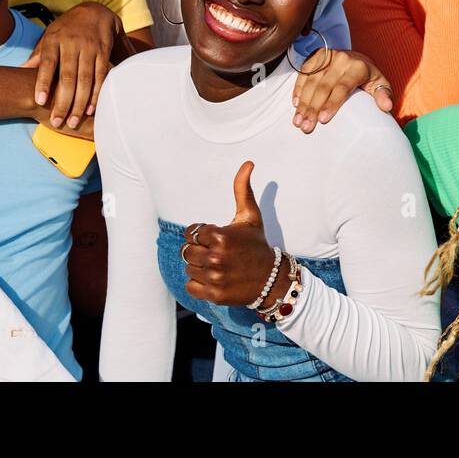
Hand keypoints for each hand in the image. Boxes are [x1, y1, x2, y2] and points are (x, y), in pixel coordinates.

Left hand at [21, 2, 119, 128]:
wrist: (95, 10)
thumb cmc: (67, 28)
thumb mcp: (50, 35)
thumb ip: (38, 54)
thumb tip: (21, 69)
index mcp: (54, 39)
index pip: (47, 63)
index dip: (43, 83)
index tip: (39, 102)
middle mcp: (72, 43)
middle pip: (68, 76)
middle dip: (63, 102)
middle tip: (57, 122)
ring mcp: (90, 47)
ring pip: (85, 79)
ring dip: (80, 103)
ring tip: (74, 121)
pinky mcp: (104, 52)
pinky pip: (101, 75)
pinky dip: (96, 93)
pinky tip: (91, 108)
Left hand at [183, 162, 284, 306]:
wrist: (271, 279)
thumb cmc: (256, 244)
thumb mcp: (250, 216)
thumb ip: (242, 190)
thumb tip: (248, 163)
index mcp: (221, 236)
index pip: (191, 232)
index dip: (201, 234)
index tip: (215, 238)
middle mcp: (216, 257)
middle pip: (187, 251)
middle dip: (200, 250)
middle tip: (217, 253)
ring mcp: (214, 277)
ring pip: (189, 268)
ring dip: (200, 267)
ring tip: (217, 265)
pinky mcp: (213, 294)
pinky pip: (190, 286)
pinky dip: (199, 283)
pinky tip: (214, 278)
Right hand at [291, 49, 393, 132]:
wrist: (357, 58)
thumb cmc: (368, 77)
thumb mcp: (380, 84)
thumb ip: (384, 95)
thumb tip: (387, 107)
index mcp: (358, 67)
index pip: (343, 87)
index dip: (332, 104)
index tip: (323, 120)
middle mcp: (342, 59)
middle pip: (324, 87)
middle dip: (313, 108)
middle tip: (306, 127)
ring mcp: (327, 56)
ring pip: (311, 81)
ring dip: (303, 102)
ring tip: (298, 120)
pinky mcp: (316, 56)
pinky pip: (304, 73)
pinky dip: (298, 88)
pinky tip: (295, 104)